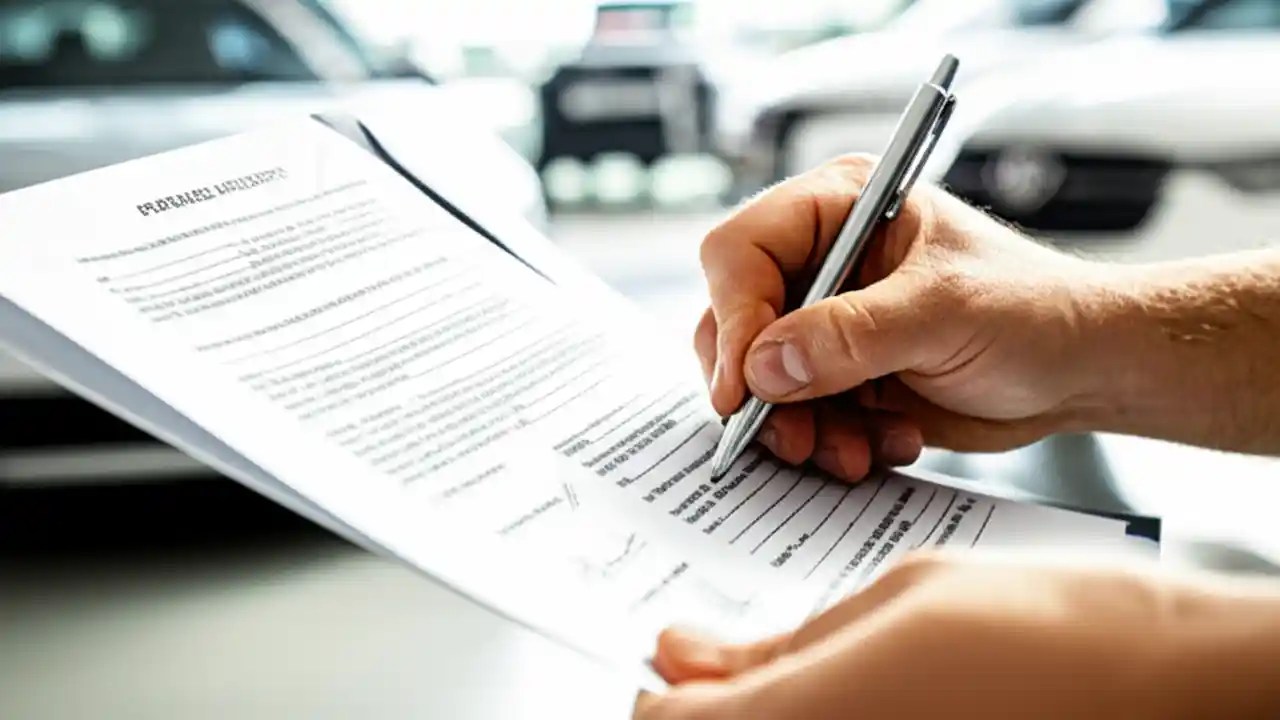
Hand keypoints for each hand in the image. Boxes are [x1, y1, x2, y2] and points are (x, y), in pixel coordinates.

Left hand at [635, 553, 1279, 719]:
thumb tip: (685, 653)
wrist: (1150, 682)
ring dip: (761, 708)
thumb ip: (775, 646)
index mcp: (802, 717)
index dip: (660, 694)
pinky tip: (849, 684)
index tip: (673, 660)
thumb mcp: (887, 603)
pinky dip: (816, 714)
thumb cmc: (1035, 628)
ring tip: (798, 660)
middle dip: (710, 703)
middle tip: (725, 655)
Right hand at [696, 155, 1108, 480]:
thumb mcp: (943, 313)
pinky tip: (886, 440)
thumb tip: (764, 366)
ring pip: (758, 380)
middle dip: (760, 387)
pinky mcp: (838, 374)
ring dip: (798, 426)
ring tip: (850, 449)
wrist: (1080, 371)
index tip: (745, 384)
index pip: (742, 251)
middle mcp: (821, 260)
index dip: (734, 317)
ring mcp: (826, 321)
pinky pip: (797, 416)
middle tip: (790, 432)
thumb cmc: (1034, 310)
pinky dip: (831, 440)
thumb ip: (850, 336)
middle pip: (733, 320)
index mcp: (840, 207)